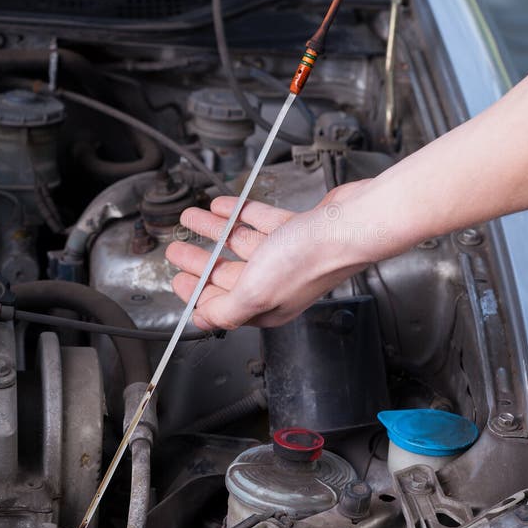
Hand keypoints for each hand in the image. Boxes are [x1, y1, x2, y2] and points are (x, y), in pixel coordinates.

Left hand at [165, 182, 372, 329]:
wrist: (349, 226)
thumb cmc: (309, 260)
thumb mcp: (254, 293)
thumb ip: (225, 310)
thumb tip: (203, 321)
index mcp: (266, 305)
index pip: (222, 304)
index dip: (196, 294)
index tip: (178, 281)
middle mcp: (276, 282)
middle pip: (228, 274)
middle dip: (200, 262)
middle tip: (177, 251)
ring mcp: (287, 254)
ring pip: (242, 244)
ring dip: (215, 231)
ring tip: (193, 218)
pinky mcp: (297, 229)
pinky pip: (261, 221)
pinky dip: (240, 213)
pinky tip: (225, 206)